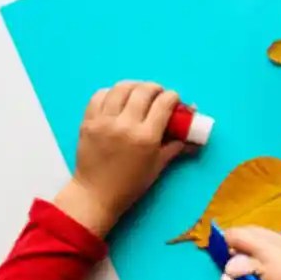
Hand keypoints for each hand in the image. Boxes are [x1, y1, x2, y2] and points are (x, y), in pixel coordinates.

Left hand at [55, 82, 187, 236]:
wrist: (95, 193)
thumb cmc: (130, 184)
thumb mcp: (158, 166)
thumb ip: (175, 147)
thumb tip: (192, 136)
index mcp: (146, 137)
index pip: (163, 103)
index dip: (172, 97)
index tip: (174, 99)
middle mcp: (125, 124)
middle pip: (142, 91)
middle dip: (154, 88)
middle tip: (157, 93)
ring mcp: (103, 121)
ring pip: (120, 89)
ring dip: (133, 86)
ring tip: (138, 92)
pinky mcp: (87, 121)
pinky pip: (98, 96)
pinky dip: (110, 93)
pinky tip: (117, 98)